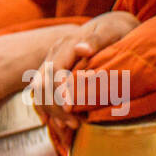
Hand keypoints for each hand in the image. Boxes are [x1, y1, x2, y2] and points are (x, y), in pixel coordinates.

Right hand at [32, 12, 140, 132]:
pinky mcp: (55, 76)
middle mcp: (54, 55)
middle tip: (75, 124)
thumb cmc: (114, 31)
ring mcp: (52, 65)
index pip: (55, 69)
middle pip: (43, 84)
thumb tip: (82, 48)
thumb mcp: (109, 32)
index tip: (69, 107)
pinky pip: (43, 95)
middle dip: (55, 106)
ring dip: (51, 112)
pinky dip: (48, 111)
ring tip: (70, 127)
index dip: (59, 89)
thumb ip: (96, 40)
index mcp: (65, 45)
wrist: (111, 27)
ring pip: (40, 92)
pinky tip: (56, 125)